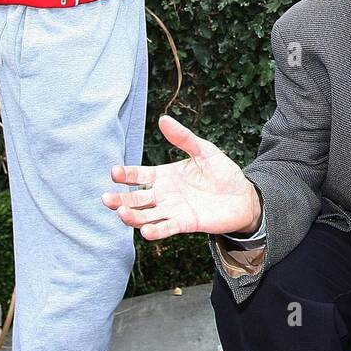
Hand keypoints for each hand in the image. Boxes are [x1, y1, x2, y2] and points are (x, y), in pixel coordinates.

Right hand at [103, 115, 261, 239]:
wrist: (243, 195)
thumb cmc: (222, 172)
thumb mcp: (204, 150)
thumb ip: (183, 138)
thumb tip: (163, 119)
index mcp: (164, 175)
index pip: (138, 175)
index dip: (125, 174)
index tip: (114, 172)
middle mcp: (163, 194)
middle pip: (135, 198)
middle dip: (120, 199)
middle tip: (107, 199)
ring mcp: (172, 210)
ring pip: (145, 215)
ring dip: (132, 216)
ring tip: (123, 213)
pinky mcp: (185, 224)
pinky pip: (166, 228)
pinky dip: (155, 231)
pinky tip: (145, 231)